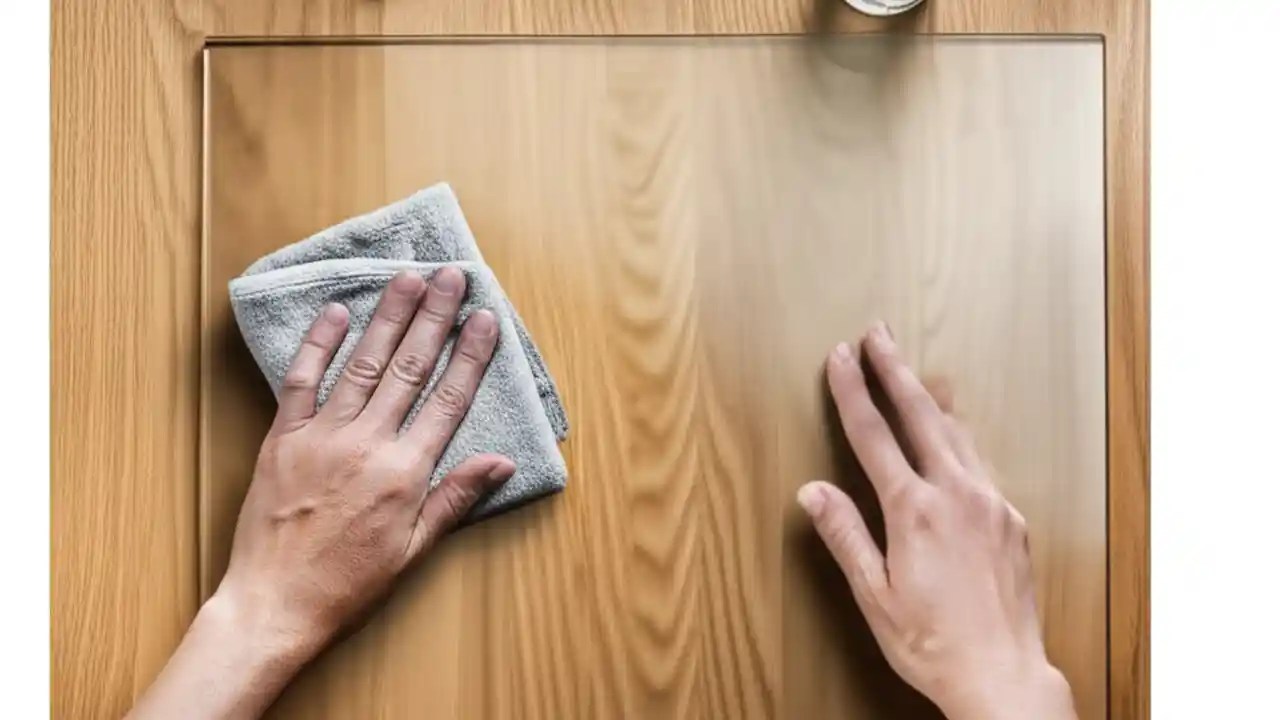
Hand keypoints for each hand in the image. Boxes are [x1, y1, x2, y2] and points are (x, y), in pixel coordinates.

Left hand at [130, 268, 512, 718]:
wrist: (275, 605)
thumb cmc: (348, 584)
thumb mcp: (414, 550)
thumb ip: (454, 497)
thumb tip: (501, 461)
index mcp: (406, 472)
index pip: (448, 399)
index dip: (470, 355)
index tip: (486, 318)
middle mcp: (368, 443)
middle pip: (410, 367)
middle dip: (435, 317)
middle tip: (452, 275)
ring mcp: (323, 436)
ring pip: (364, 363)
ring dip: (388, 316)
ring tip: (409, 278)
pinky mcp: (283, 438)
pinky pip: (303, 381)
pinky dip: (319, 344)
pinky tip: (336, 312)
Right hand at [797, 323, 1075, 719]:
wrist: (1003, 676)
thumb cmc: (933, 644)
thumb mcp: (874, 594)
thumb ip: (845, 535)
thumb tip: (814, 491)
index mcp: (914, 511)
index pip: (873, 435)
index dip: (852, 391)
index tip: (840, 358)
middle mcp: (957, 496)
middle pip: (920, 415)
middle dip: (894, 371)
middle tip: (878, 334)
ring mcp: (990, 504)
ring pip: (956, 434)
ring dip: (929, 398)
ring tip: (913, 372)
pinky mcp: (1012, 521)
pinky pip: (980, 465)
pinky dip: (958, 439)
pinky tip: (951, 437)